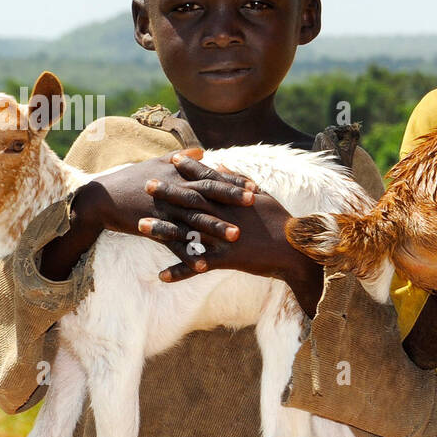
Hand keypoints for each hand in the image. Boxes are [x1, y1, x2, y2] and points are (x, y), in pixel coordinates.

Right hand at [41, 150, 257, 282]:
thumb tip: (202, 150)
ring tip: (235, 237)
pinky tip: (204, 265)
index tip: (254, 185)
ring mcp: (163, 209)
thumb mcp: (156, 164)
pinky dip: (188, 254)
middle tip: (254, 203)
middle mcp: (173, 191)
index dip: (232, 182)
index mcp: (177, 176)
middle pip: (206, 194)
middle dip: (231, 199)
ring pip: (193, 219)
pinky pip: (174, 243)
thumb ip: (182, 159)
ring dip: (215, 228)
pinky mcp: (152, 227)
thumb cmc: (131, 179)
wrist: (101, 198)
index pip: (209, 177)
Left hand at [138, 151, 324, 312]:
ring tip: (140, 227)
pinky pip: (197, 267)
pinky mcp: (225, 259)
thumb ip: (240, 182)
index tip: (172, 159)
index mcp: (234, 199)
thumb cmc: (283, 222)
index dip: (190, 168)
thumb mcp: (263, 197)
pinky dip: (179, 272)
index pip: (208, 179)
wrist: (296, 249)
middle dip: (168, 192)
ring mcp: (222, 237)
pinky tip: (161, 276)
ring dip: (163, 230)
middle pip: (191, 201)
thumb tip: (223, 168)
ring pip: (187, 232)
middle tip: (147, 185)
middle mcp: (225, 215)